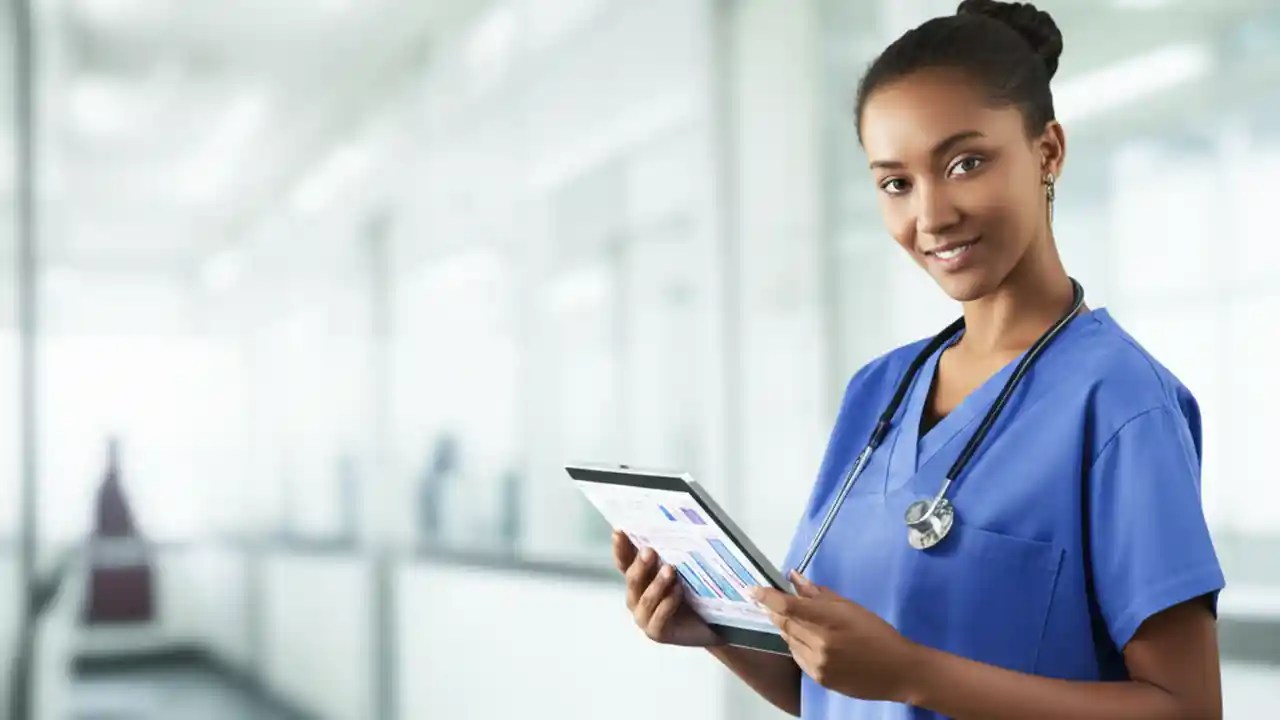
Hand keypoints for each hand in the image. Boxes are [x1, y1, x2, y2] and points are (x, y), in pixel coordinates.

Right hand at [612, 531, 723, 647]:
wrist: (711, 625)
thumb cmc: (693, 594)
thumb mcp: (681, 571)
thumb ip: (670, 557)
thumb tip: (671, 531)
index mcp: (639, 580)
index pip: (624, 562)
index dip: (620, 548)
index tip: (619, 531)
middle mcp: (636, 598)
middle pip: (631, 579)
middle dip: (640, 565)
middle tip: (650, 551)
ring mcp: (644, 617)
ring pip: (645, 598)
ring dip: (657, 584)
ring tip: (670, 570)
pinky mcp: (656, 633)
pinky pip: (659, 616)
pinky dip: (668, 602)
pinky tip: (679, 591)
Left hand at [748, 571, 919, 702]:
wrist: (899, 671)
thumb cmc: (878, 633)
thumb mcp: (851, 607)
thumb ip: (819, 594)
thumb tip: (794, 578)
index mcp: (829, 621)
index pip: (788, 606)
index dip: (766, 596)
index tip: (751, 589)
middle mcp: (819, 644)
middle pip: (784, 623)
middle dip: (773, 610)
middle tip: (767, 599)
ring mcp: (817, 664)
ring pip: (788, 639)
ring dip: (786, 626)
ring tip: (794, 618)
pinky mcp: (818, 679)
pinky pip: (797, 656)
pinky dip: (796, 643)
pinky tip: (806, 638)